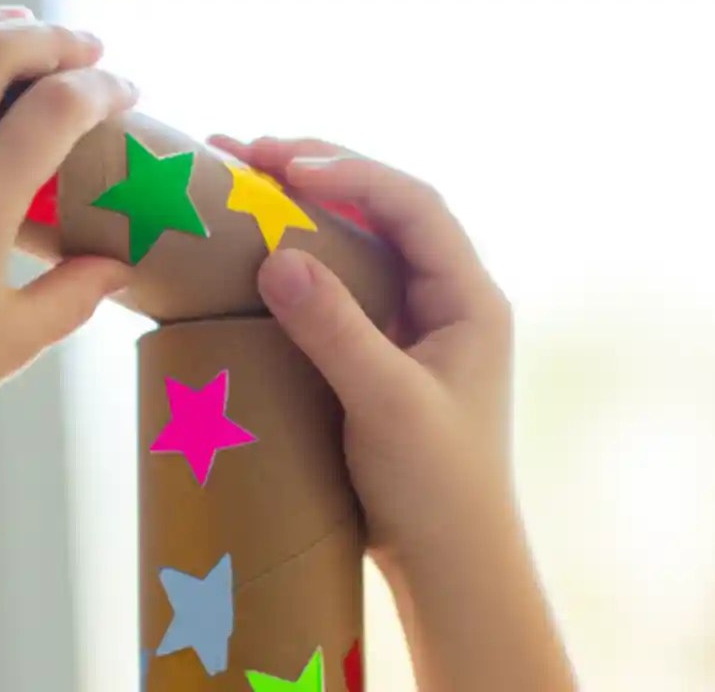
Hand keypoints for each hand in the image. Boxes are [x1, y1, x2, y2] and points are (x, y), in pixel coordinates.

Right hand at [213, 135, 511, 558]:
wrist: (449, 561)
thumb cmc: (436, 486)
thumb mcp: (387, 404)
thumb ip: (337, 330)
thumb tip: (277, 258)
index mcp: (470, 299)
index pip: (414, 206)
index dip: (351, 173)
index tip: (284, 164)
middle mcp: (448, 300)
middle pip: (385, 212)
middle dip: (319, 175)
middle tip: (248, 154)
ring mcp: (417, 326)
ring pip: (362, 244)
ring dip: (306, 210)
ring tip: (244, 182)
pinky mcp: (385, 352)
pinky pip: (345, 286)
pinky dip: (303, 260)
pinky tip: (262, 253)